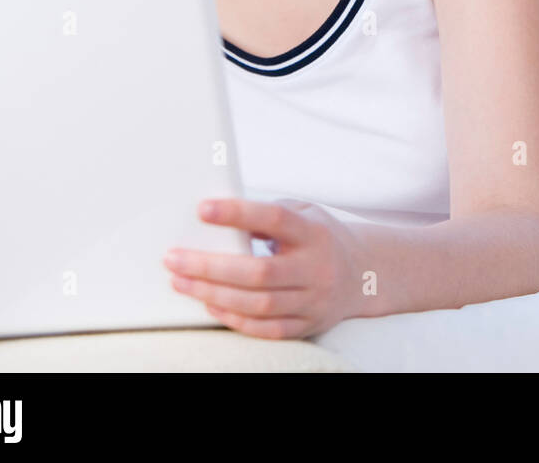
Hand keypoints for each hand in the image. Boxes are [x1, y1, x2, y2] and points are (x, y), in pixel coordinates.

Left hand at [163, 197, 362, 339]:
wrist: (365, 274)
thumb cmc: (321, 238)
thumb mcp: (305, 213)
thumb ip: (268, 215)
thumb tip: (218, 218)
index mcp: (314, 233)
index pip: (275, 219)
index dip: (238, 213)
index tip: (202, 209)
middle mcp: (316, 268)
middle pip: (259, 271)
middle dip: (210, 266)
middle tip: (173, 258)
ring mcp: (313, 300)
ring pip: (258, 304)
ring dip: (213, 294)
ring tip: (181, 282)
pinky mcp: (308, 325)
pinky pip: (266, 329)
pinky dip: (234, 319)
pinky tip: (209, 305)